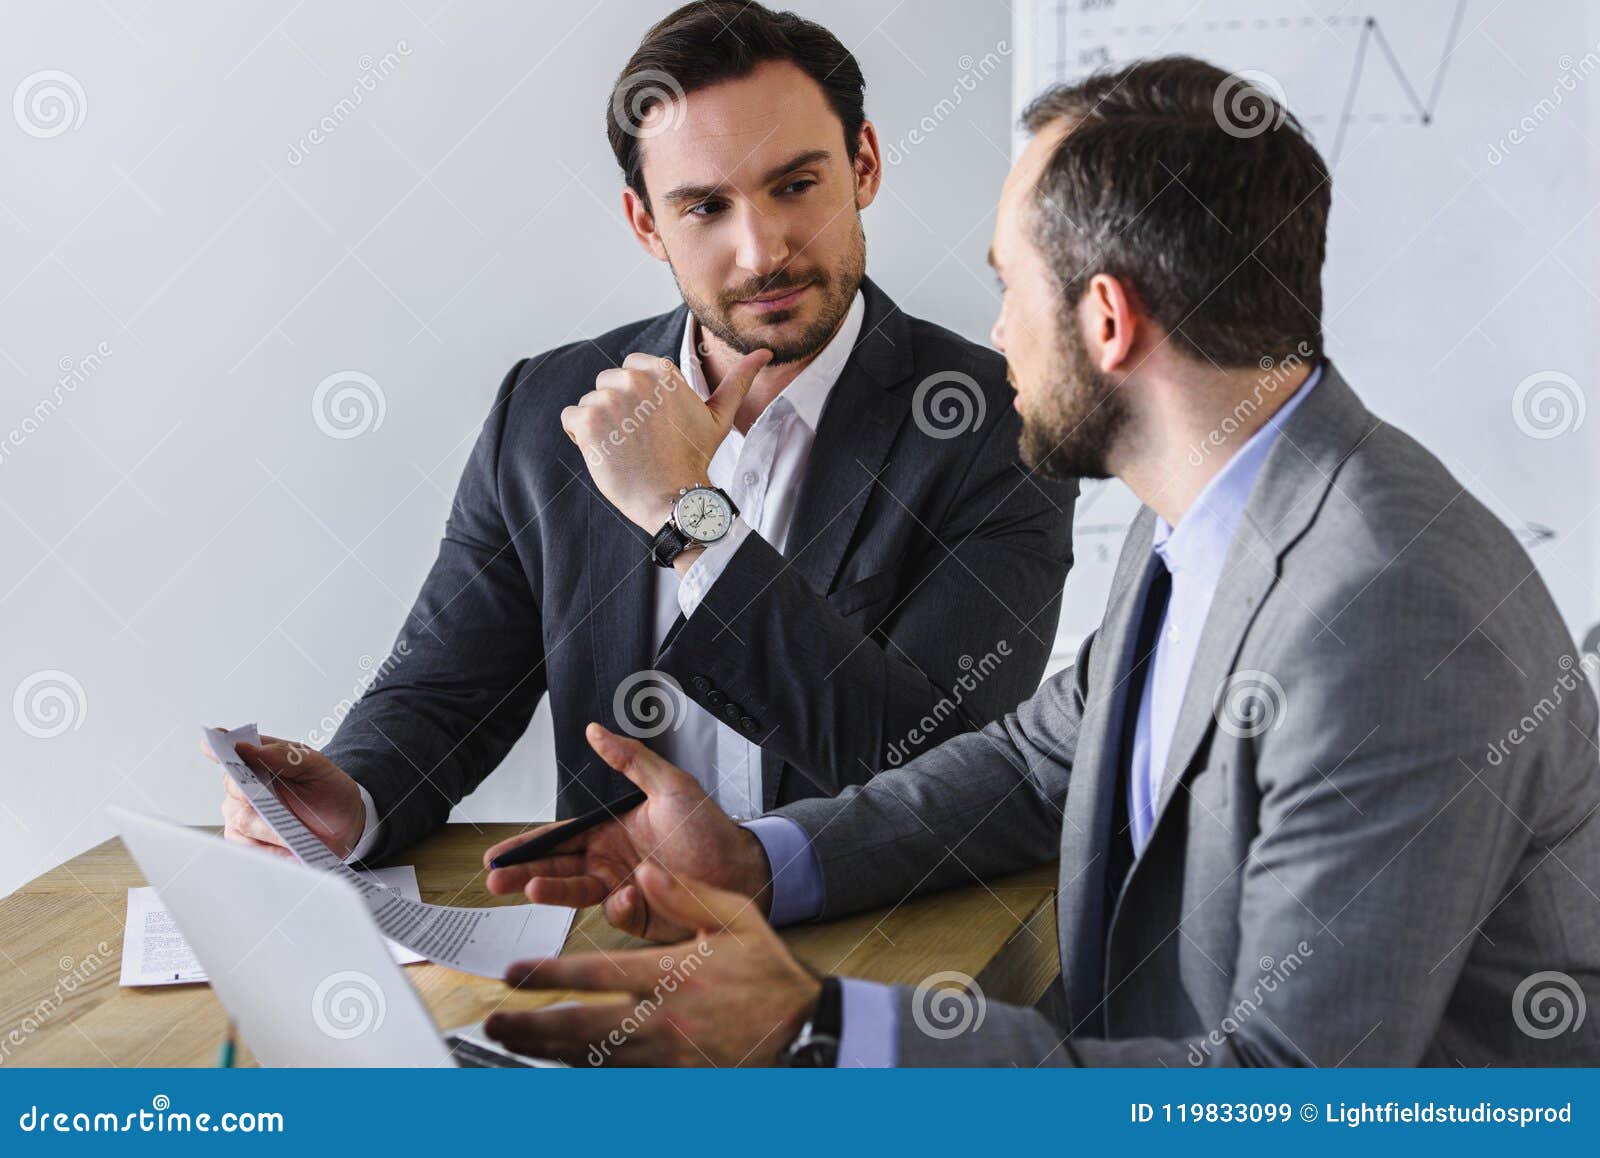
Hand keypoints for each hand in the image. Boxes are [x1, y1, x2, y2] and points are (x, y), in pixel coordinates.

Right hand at [206, 731, 366, 858]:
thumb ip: (281, 755)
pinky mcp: (248, 839)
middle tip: (275, 808)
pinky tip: (290, 850)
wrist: (346, 822)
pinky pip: (247, 847)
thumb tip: (246, 747)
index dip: (217, 749)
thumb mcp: (315, 766)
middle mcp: (246, 784)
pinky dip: (270, 850)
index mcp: (260, 758)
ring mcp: (244, 812)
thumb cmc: (329, 789)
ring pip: (240, 821)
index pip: (230, 751)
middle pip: (234, 789)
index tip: (209, 747)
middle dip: (255, 799)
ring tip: (292, 834)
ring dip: (268, 830)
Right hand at [483, 722, 771, 940]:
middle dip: (524, 873)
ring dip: (551, 891)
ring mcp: (622, 890)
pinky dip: (617, 907)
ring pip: (575, 893)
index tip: (498, 854)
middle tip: (496, 879)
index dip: (529, 845)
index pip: (560, 836)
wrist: (744, 869)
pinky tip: (628, 895)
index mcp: (611, 829)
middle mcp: (610, 861)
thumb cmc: (710, 827)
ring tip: (530, 888)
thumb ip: (630, 760)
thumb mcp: (670, 785)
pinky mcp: (640, 917)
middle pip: (556, 868)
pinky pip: (616, 914)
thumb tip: (595, 730)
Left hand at [485, 862, 820, 1065]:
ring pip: (590, 1058)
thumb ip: (684, 893)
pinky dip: (582, 1071)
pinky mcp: (672, 1078)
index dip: (550, 974)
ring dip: (546, 1050)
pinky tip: (560, 1065)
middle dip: (530, 1025)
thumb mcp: (734, 917)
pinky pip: (615, 1078)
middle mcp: (661, 1019)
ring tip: (512, 1042)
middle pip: (579, 1027)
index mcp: (672, 974)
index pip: (595, 974)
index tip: (517, 972)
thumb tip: (643, 868)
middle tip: (495, 1020)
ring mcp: (665, 1055)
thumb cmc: (769, 975)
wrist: (805, 1032)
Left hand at [561, 347, 771, 530]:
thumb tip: (766, 352)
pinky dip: (580, 436)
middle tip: (640, 439)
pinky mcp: (587, 420)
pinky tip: (606, 452)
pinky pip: (571, 418)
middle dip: (617, 408)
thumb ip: (738, 381)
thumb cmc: (695, 457)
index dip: (637, 398)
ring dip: (600, 424)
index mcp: (661, 370)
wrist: (672, 497)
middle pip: (608, 383)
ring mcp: (608, 398)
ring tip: (625, 448)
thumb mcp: (719, 416)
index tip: (652, 423)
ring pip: (590, 401)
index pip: (630, 369)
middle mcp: (633, 378)